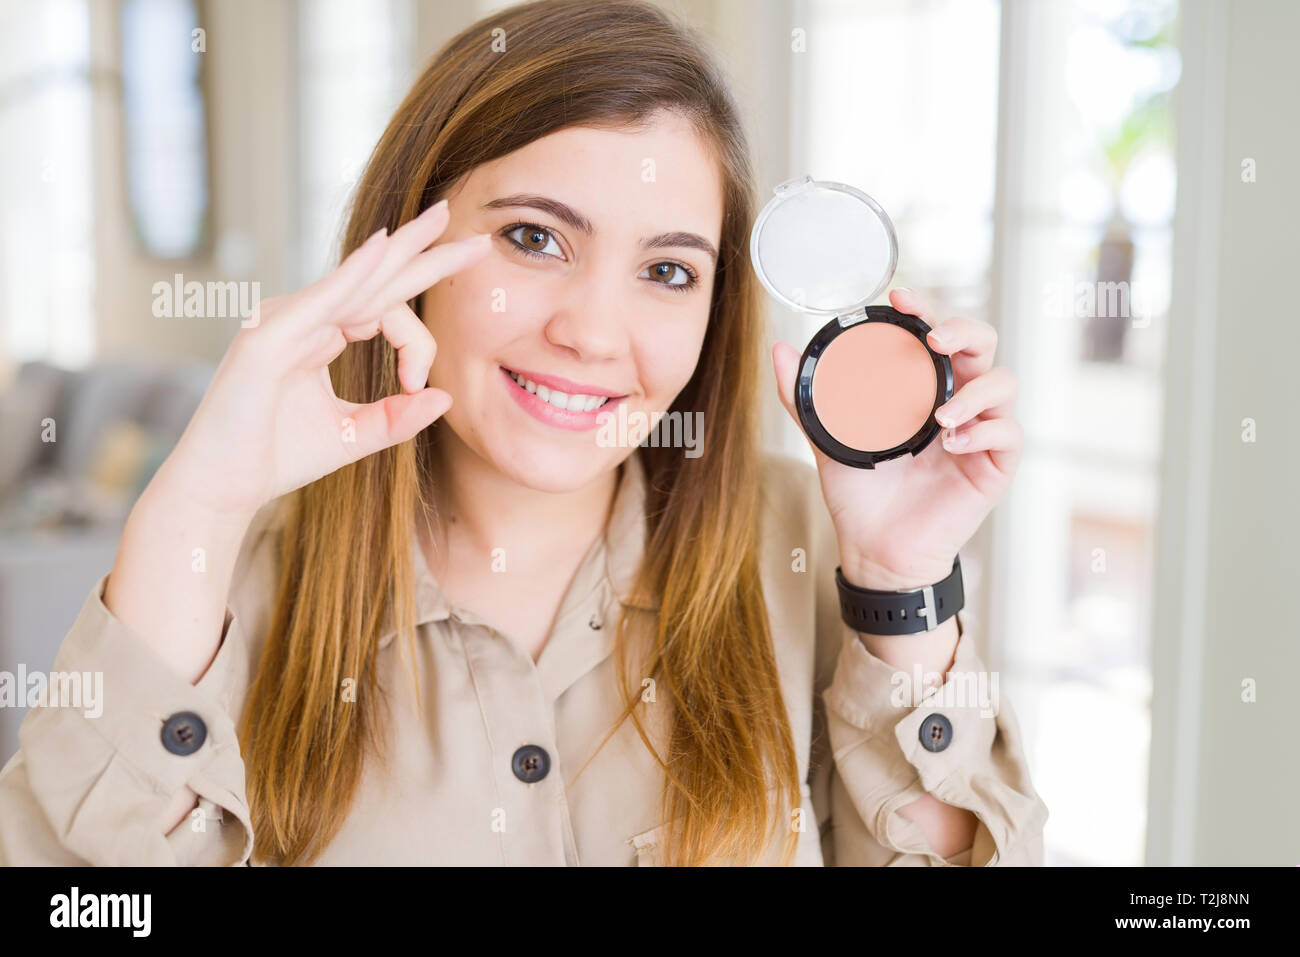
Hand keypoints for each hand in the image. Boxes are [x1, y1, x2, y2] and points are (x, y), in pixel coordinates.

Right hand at [152, 200, 490, 519]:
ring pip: (357, 281)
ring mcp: (282, 322)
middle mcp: (301, 317)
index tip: (417, 385)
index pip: (385, 310)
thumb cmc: (275, 458)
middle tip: (474, 234)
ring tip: (442, 219)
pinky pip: (322, 300)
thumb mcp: (352, 435)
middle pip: (376, 278)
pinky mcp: (268, 339)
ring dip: (402, 251)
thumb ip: (396, 417)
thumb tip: (445, 396)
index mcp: (320, 333)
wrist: (220, 487)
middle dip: (425, 252)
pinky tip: (386, 247)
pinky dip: (354, 274)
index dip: (417, 344)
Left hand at [772, 288, 1021, 589]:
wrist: (874, 548)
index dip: (927, 308)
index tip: (901, 297)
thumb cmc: (860, 494)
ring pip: (1005, 383)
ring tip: (939, 415)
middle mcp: (958, 401)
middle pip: (983, 345)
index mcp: (924, 388)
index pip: (938, 335)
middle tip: (934, 340)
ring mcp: (980, 432)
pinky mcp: (995, 466)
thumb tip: (780, 350)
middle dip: (964, 331)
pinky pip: (1009, 434)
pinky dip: (984, 431)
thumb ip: (805, 398)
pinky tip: (954, 442)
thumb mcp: (829, 439)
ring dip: (976, 390)